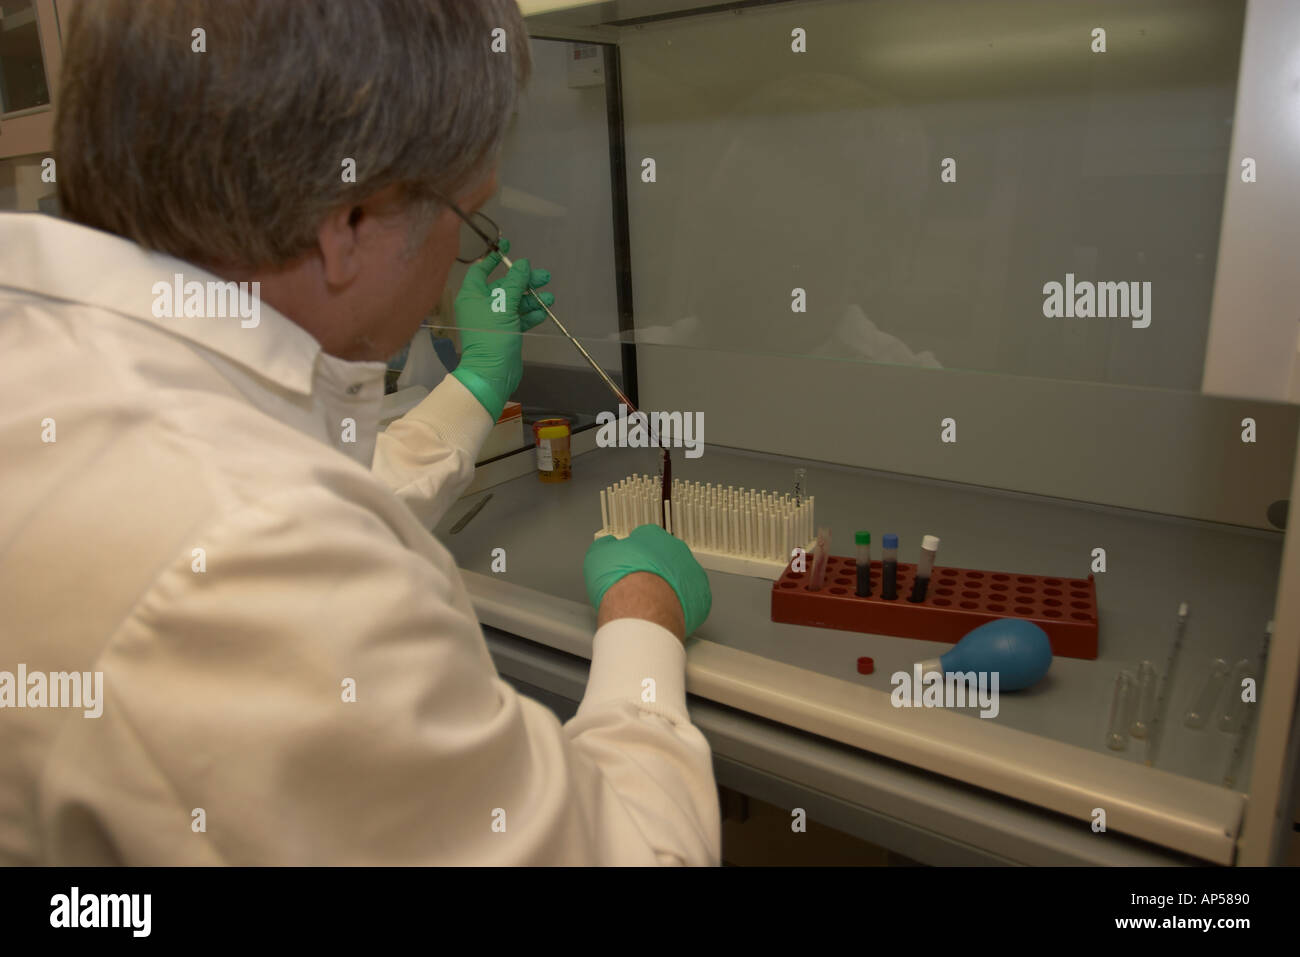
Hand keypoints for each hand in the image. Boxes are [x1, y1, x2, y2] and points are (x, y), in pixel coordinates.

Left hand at [450, 237, 553, 419]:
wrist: (492, 372)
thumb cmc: (492, 336)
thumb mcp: (504, 305)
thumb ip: (515, 283)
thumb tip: (523, 264)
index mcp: (473, 295)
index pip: (481, 270)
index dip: (494, 259)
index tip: (508, 248)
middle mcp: (481, 305)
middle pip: (504, 286)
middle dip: (524, 281)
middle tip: (544, 276)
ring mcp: (493, 320)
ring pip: (514, 302)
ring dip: (531, 298)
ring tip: (549, 297)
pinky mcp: (505, 333)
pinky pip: (518, 318)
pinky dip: (530, 314)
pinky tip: (543, 311)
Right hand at [584, 524, 711, 637]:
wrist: (642, 612)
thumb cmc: (622, 584)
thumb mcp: (598, 556)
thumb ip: (605, 547)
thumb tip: (606, 546)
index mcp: (653, 537)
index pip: (646, 537)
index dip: (635, 553)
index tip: (629, 564)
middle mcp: (676, 551)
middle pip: (666, 556)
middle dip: (655, 569)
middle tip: (640, 585)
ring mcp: (692, 574)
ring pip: (682, 577)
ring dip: (670, 587)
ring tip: (652, 602)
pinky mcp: (701, 598)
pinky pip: (692, 600)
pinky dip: (680, 606)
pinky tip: (665, 613)